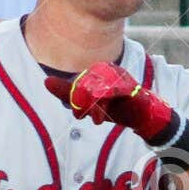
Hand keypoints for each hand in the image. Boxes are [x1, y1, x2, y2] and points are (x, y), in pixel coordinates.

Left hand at [45, 62, 176, 141]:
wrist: (142, 118)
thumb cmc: (117, 108)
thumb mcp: (89, 103)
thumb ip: (68, 93)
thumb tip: (45, 82)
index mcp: (100, 70)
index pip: (79, 81)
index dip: (74, 98)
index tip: (76, 113)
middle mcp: (110, 70)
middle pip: (87, 84)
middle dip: (82, 103)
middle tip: (81, 117)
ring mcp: (121, 78)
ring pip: (98, 90)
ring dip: (93, 107)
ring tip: (94, 119)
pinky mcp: (130, 88)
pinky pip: (113, 94)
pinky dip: (105, 106)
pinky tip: (102, 116)